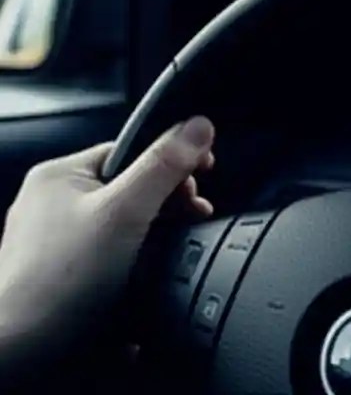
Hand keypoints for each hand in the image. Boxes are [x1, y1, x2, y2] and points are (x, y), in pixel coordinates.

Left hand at [0, 117, 215, 375]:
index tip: (203, 174)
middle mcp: (51, 203)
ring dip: (153, 232)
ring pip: (120, 222)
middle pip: (129, 186)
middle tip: (193, 216)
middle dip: (167, 201)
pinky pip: (108, 252)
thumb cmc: (61, 280)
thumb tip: (198, 125)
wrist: (25, 347)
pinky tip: (144, 273)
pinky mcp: (62, 272)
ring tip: (171, 248)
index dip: (171, 163)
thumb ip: (164, 166)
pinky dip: (131, 259)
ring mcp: (54, 240)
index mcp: (59, 175)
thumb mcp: (126, 211)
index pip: (131, 151)